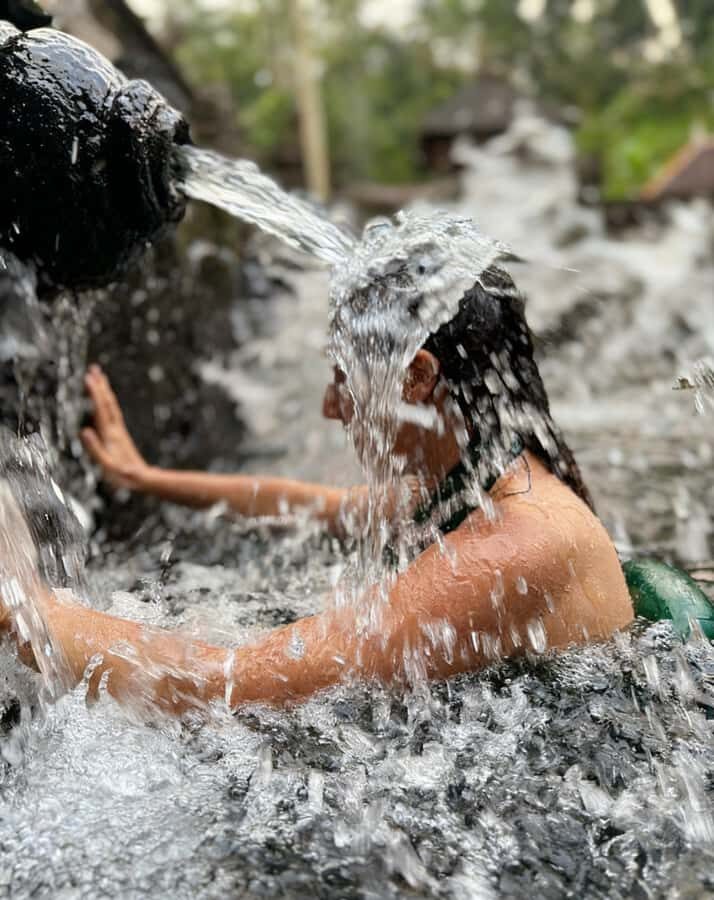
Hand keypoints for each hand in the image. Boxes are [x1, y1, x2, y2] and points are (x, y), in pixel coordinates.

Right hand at [81, 365, 149, 490]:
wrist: (142, 479)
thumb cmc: (123, 476)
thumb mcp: (108, 466)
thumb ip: (96, 449)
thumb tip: (84, 430)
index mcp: (111, 435)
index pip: (101, 409)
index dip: (94, 393)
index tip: (88, 377)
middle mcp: (116, 429)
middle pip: (108, 403)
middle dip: (100, 386)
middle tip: (93, 368)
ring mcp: (119, 431)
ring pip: (111, 406)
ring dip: (104, 391)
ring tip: (99, 377)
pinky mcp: (120, 435)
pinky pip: (113, 413)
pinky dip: (108, 402)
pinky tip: (105, 400)